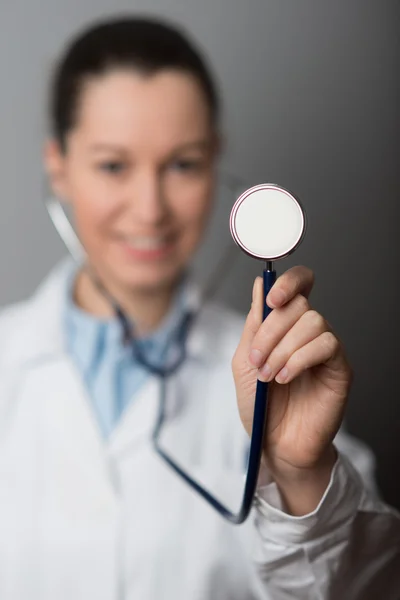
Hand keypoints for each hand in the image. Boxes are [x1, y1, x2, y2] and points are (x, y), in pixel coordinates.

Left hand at [232, 266, 352, 514]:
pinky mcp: (340, 368)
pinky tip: (285, 378)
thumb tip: (260, 284)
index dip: (290, 281)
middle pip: (300, 304)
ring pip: (313, 322)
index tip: (272, 297)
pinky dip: (299, 359)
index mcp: (286, 326)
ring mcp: (326, 349)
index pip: (300, 286)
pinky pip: (326, 345)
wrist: (275, 444)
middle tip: (257, 360)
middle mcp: (308, 332)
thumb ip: (254, 324)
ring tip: (269, 376)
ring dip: (282, 349)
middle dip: (271, 331)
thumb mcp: (244, 360)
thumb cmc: (260, 405)